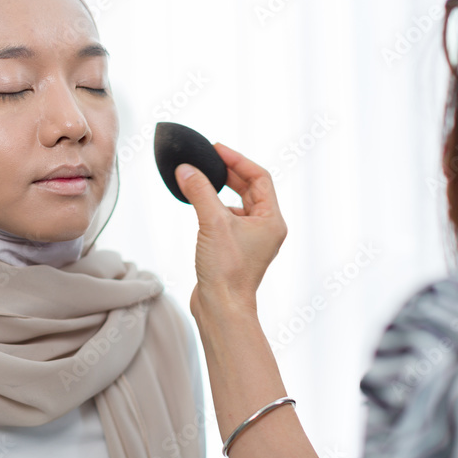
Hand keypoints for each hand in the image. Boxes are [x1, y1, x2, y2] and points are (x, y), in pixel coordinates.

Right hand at [174, 143, 286, 314]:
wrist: (221, 308)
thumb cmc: (226, 270)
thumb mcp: (212, 223)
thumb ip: (200, 191)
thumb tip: (186, 170)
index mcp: (271, 220)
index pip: (259, 177)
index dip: (237, 160)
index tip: (216, 149)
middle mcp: (266, 228)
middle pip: (251, 189)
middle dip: (230, 173)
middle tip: (208, 160)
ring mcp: (252, 240)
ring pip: (239, 204)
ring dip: (221, 191)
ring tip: (202, 180)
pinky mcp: (236, 250)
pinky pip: (228, 219)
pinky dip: (215, 208)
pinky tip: (200, 207)